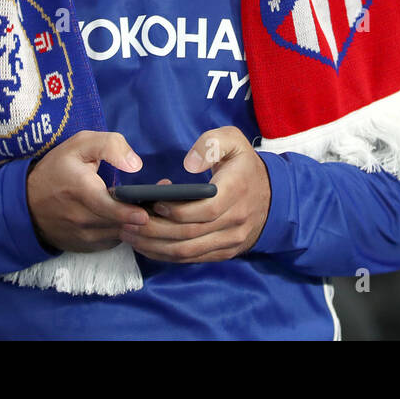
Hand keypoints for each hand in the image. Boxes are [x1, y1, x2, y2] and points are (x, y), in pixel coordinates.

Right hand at [26, 131, 148, 253]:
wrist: (27, 203)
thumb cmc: (57, 170)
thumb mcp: (80, 145)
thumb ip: (110, 146)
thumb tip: (135, 164)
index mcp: (81, 191)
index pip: (110, 208)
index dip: (130, 212)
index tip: (145, 212)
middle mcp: (82, 218)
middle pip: (119, 224)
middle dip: (141, 219)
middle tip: (157, 209)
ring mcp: (82, 235)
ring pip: (117, 235)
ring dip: (134, 227)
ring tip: (148, 214)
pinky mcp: (84, 246)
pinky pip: (110, 242)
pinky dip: (122, 233)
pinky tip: (129, 221)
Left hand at [119, 127, 270, 263]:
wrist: (273, 196)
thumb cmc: (243, 165)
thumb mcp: (233, 140)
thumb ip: (211, 143)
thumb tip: (190, 164)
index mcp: (237, 190)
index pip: (205, 209)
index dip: (177, 210)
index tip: (154, 203)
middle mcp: (236, 220)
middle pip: (190, 234)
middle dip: (155, 230)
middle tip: (127, 222)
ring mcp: (231, 240)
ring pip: (189, 251)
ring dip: (156, 247)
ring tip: (130, 236)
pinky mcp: (225, 252)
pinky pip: (193, 258)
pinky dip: (167, 255)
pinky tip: (147, 246)